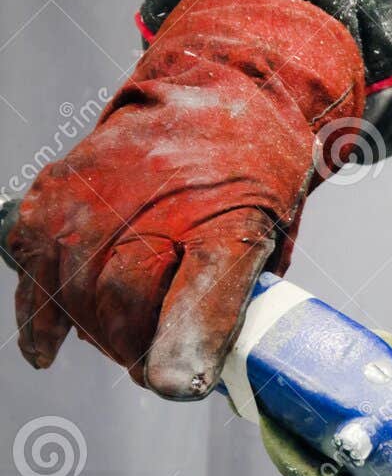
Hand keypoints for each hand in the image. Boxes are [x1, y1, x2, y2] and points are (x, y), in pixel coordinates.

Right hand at [6, 0, 364, 397]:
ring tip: (123, 338)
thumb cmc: (253, 174)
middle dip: (139, 352)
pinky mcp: (52, 199)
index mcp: (226, 229)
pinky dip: (41, 316)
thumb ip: (243, 299)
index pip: (199, 305)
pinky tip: (48, 348)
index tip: (174, 385)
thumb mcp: (275, 236)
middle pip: (124, 318)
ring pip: (78, 301)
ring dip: (99, 333)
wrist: (216, 90)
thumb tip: (210, 364)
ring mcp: (94, 204)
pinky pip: (33, 270)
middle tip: (153, 360)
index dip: (183, 356)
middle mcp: (153, 214)